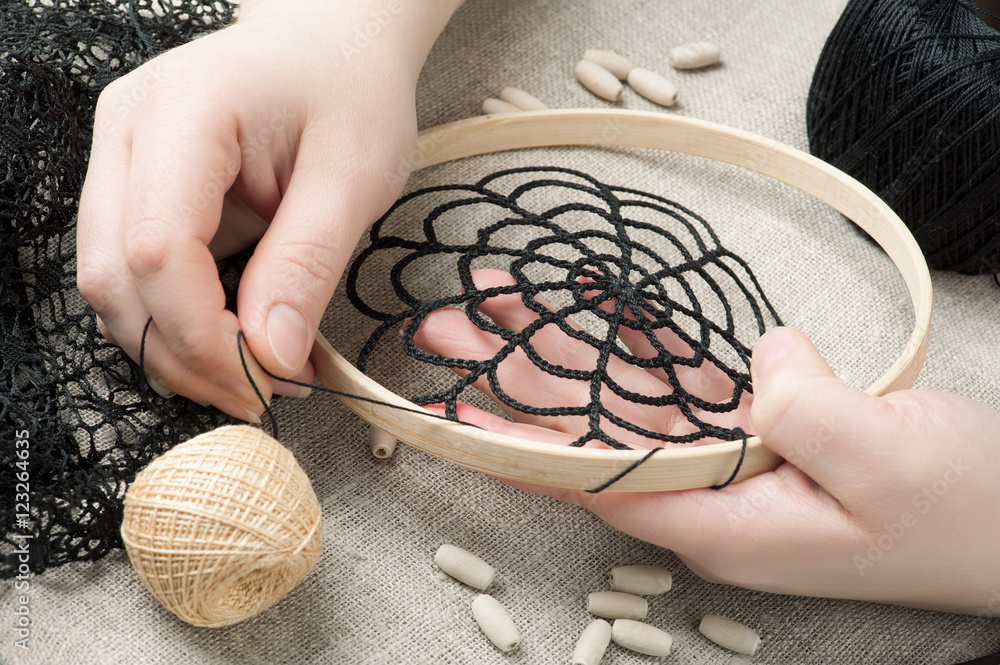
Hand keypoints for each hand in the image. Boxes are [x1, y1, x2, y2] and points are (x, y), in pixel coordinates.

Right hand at [77, 0, 461, 420]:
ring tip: (254, 371)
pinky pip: (132, 272)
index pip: (157, 249)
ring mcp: (119, 158)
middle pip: (115, 277)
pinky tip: (231, 339)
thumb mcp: (354, 175)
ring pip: (112, 285)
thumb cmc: (349, 92)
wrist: (331, 45)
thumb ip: (307, 264)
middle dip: (184, 354)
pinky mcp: (132, 187)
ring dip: (175, 347)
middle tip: (261, 392)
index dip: (203, 335)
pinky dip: (176, 321)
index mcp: (183, 111)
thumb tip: (272, 357)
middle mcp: (126, 131)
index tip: (266, 379)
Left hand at [414, 270, 999, 615]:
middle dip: (518, 384)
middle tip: (450, 333)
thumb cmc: (967, 510)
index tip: (453, 416)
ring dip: (563, 353)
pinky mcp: (762, 429)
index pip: (594, 486)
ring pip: (626, 404)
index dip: (517, 449)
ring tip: (493, 310)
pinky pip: (682, 385)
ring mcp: (735, 462)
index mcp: (725, 525)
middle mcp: (714, 498)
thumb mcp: (885, 461)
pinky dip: (636, 345)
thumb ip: (805, 408)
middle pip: (591, 438)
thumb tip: (757, 360)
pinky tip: (587, 308)